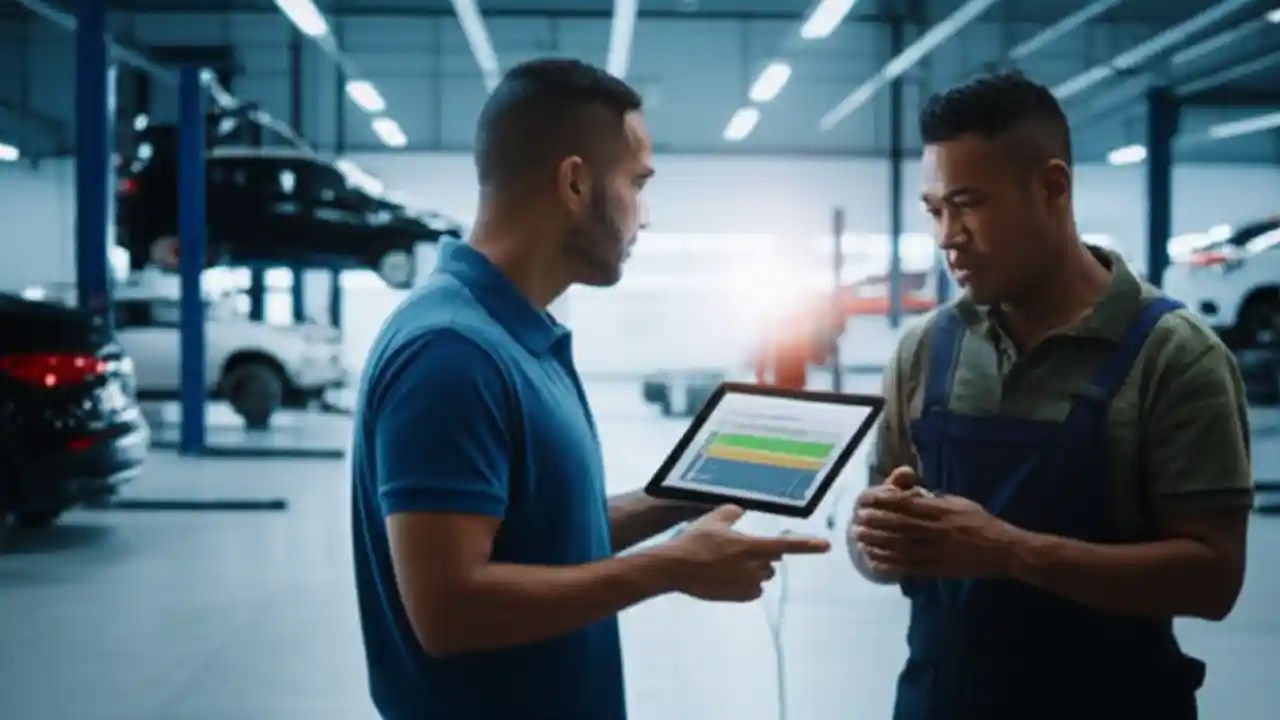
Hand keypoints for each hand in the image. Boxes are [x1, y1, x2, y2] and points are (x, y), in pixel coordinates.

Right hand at [661, 504, 830, 601]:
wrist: (675, 568)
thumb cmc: (694, 541)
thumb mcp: (713, 518)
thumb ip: (732, 512)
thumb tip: (739, 511)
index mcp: (751, 547)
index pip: (786, 545)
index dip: (807, 545)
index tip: (826, 545)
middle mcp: (753, 568)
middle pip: (771, 561)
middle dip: (762, 556)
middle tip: (738, 549)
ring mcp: (747, 585)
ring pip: (762, 576)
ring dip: (753, 570)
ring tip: (727, 564)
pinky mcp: (739, 597)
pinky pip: (752, 590)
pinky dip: (745, 584)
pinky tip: (725, 577)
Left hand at [852, 475, 1017, 578]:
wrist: (1001, 550)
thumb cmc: (979, 522)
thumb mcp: (958, 502)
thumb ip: (934, 500)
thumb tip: (911, 495)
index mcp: (941, 512)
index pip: (906, 505)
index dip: (884, 502)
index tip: (867, 500)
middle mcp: (936, 531)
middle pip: (899, 526)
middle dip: (875, 522)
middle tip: (857, 520)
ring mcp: (935, 552)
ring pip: (900, 547)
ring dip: (877, 542)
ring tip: (859, 539)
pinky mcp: (936, 569)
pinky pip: (909, 566)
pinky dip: (889, 564)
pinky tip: (874, 560)